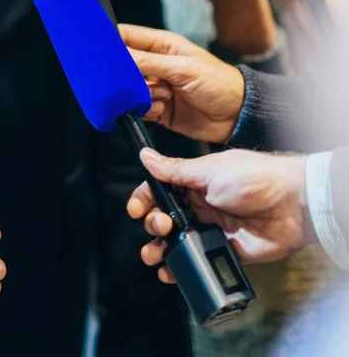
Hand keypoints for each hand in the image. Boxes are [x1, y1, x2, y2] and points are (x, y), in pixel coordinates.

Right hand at [119, 24, 244, 143]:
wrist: (237, 116)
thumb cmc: (219, 83)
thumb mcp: (183, 68)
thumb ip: (149, 62)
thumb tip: (119, 57)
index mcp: (162, 45)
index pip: (126, 37)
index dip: (110, 42)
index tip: (99, 52)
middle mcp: (155, 65)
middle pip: (124, 67)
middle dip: (127, 77)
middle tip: (140, 82)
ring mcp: (155, 87)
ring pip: (130, 90)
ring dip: (141, 96)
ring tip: (163, 97)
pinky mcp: (157, 108)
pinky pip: (138, 109)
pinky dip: (146, 111)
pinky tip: (162, 110)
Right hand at [127, 148, 314, 282]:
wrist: (293, 204)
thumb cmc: (252, 178)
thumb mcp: (207, 171)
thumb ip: (174, 170)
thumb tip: (145, 155)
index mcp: (193, 182)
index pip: (159, 190)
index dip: (144, 199)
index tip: (135, 208)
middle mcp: (199, 205)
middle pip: (163, 217)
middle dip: (152, 223)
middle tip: (160, 225)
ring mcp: (210, 229)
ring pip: (176, 242)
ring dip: (158, 249)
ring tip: (153, 254)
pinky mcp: (224, 250)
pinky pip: (197, 261)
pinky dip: (180, 269)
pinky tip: (169, 272)